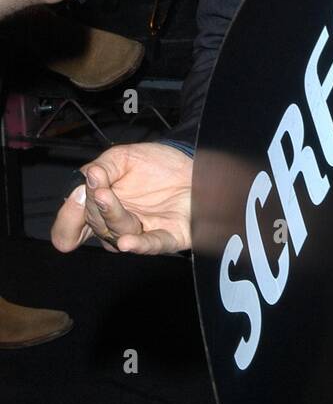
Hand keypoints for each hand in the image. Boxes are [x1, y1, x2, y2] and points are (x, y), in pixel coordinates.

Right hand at [51, 143, 192, 254]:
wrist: (193, 164)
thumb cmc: (157, 164)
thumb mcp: (124, 157)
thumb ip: (103, 167)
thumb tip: (88, 176)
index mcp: (102, 208)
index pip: (74, 224)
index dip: (68, 218)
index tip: (77, 195)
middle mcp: (118, 225)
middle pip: (97, 225)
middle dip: (95, 207)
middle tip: (100, 190)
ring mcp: (141, 233)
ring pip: (119, 233)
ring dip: (112, 217)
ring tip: (106, 199)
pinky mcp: (167, 237)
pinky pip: (151, 245)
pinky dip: (139, 245)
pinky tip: (127, 242)